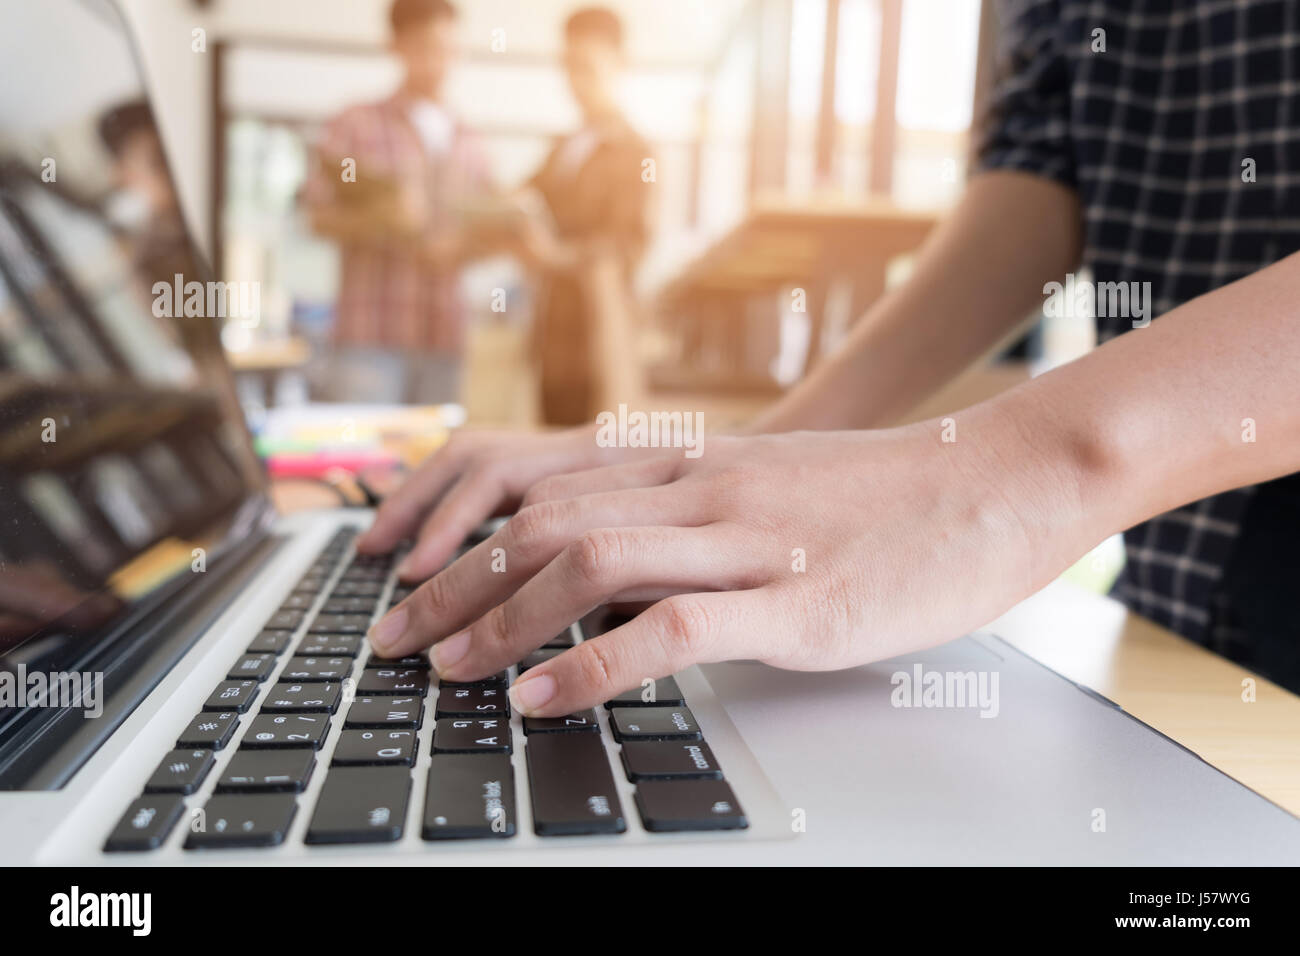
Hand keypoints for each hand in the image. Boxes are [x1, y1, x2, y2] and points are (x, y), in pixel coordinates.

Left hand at [368, 417, 1092, 716]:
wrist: (997, 478)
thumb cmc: (890, 495)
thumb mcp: (771, 489)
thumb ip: (695, 516)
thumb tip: (625, 567)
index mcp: (691, 462)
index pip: (541, 483)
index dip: (459, 529)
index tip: (409, 574)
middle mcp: (700, 488)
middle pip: (539, 522)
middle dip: (450, 583)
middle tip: (394, 637)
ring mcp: (745, 542)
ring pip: (585, 563)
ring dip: (497, 619)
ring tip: (443, 669)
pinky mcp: (795, 604)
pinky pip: (670, 628)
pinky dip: (593, 665)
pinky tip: (544, 697)